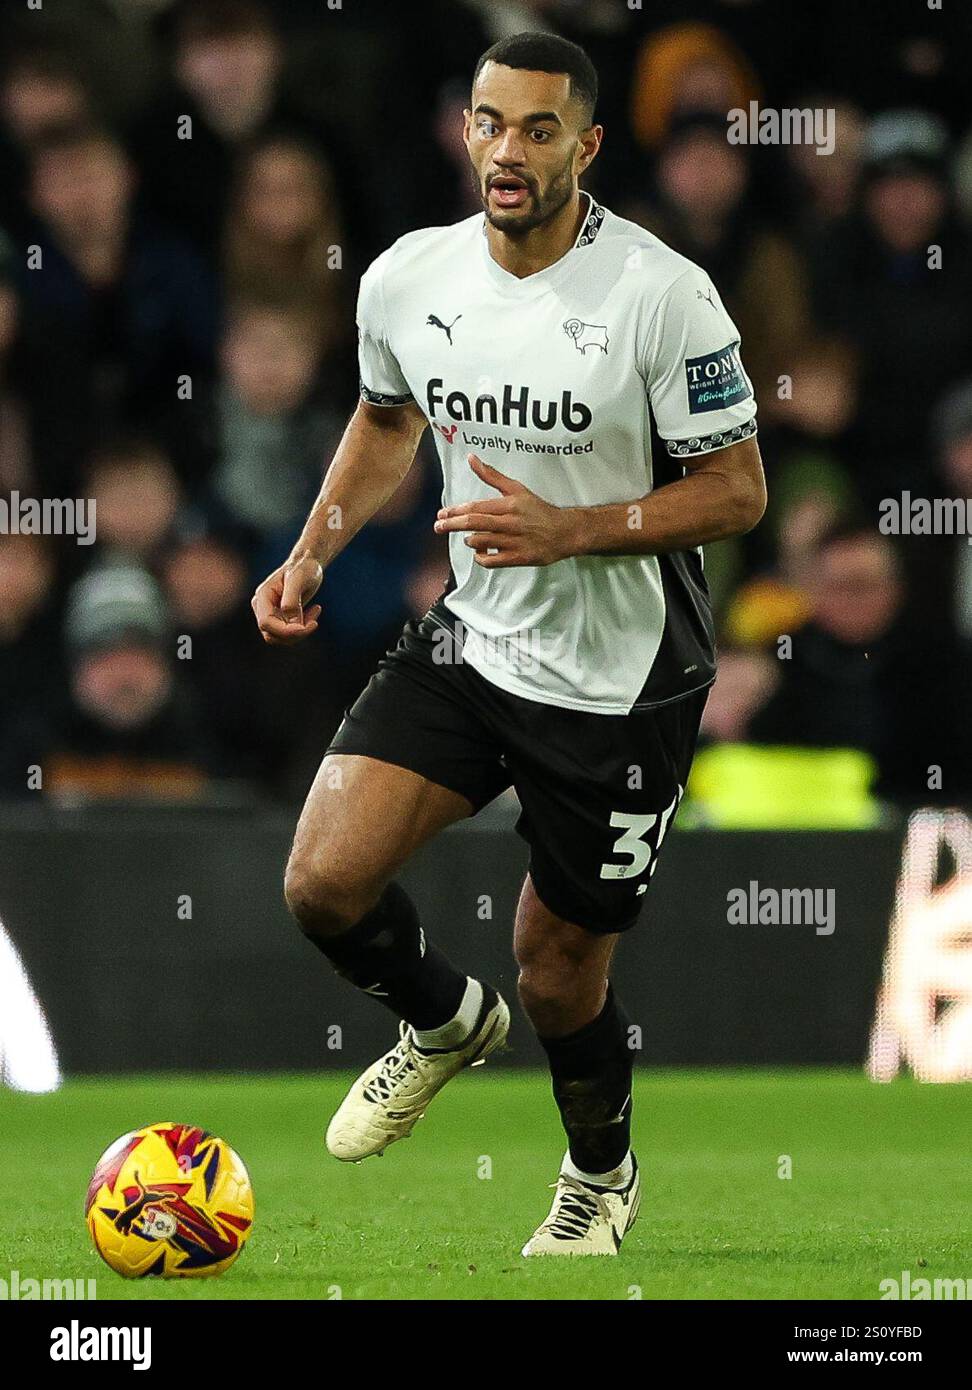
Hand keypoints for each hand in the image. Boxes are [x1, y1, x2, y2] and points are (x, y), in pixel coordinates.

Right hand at [251, 554, 322, 644]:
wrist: (307, 563)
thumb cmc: (303, 568)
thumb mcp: (298, 580)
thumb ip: (292, 601)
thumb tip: (292, 624)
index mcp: (263, 596)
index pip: (266, 623)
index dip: (285, 630)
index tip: (308, 626)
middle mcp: (262, 607)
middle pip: (272, 634)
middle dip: (295, 634)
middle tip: (315, 623)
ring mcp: (270, 613)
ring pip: (280, 637)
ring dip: (300, 631)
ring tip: (316, 610)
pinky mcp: (280, 617)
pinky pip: (290, 632)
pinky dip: (304, 626)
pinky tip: (316, 610)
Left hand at [433, 455, 577, 567]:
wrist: (565, 532)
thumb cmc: (539, 510)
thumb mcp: (517, 489)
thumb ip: (492, 476)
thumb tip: (471, 459)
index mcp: (509, 505)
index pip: (476, 507)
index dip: (455, 511)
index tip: (442, 514)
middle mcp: (510, 522)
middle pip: (474, 523)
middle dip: (452, 524)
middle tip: (438, 526)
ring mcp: (514, 541)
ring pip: (481, 542)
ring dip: (470, 540)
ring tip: (469, 538)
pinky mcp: (518, 558)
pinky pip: (491, 561)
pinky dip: (481, 557)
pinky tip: (481, 552)